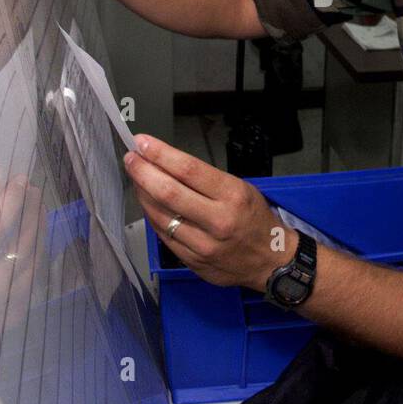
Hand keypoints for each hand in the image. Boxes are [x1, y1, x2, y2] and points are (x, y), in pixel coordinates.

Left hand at [125, 135, 291, 290]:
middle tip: (131, 158)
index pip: (188, 169)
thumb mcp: (241, 188)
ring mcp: (204, 244)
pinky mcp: (194, 261)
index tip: (143, 143)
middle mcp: (218, 220)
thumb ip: (205, 180)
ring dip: (143, 194)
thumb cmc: (255, 219)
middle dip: (143, 172)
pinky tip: (148, 203)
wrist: (271, 260)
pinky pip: (164, 236)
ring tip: (136, 178)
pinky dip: (153, 216)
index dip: (160, 154)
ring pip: (161, 216)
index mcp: (232, 195)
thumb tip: (167, 164)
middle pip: (169, 192)